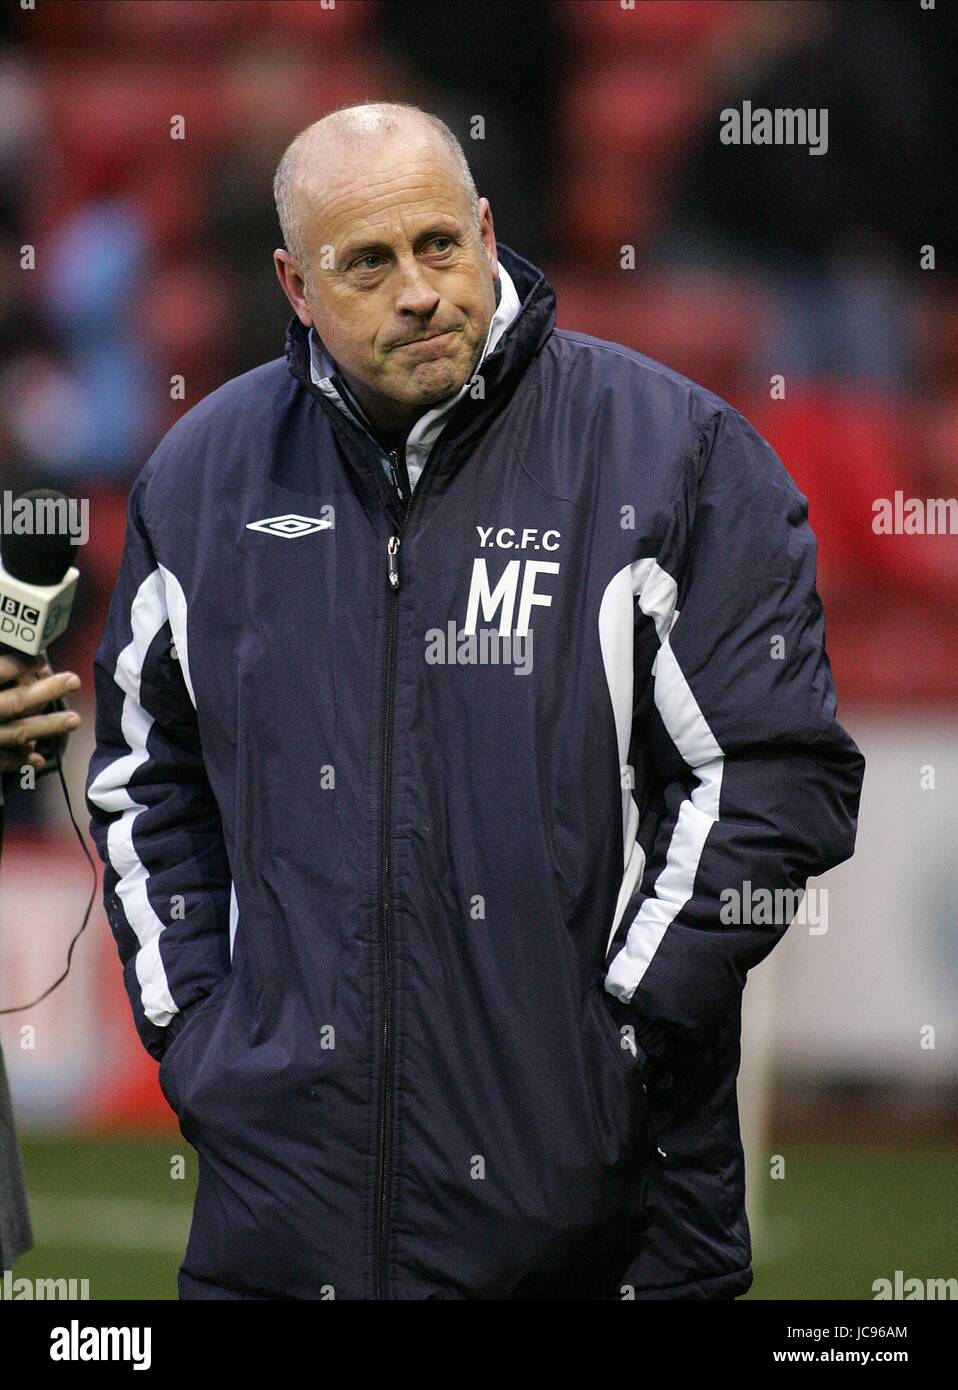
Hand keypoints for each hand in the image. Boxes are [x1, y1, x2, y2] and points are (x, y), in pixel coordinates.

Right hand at [0, 651, 80, 774]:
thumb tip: (29, 661)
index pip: (0, 673)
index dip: (19, 664)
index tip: (42, 658)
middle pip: (16, 702)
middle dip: (47, 691)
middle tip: (74, 680)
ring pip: (18, 733)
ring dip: (48, 726)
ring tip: (75, 720)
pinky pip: (3, 762)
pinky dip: (20, 761)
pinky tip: (38, 759)